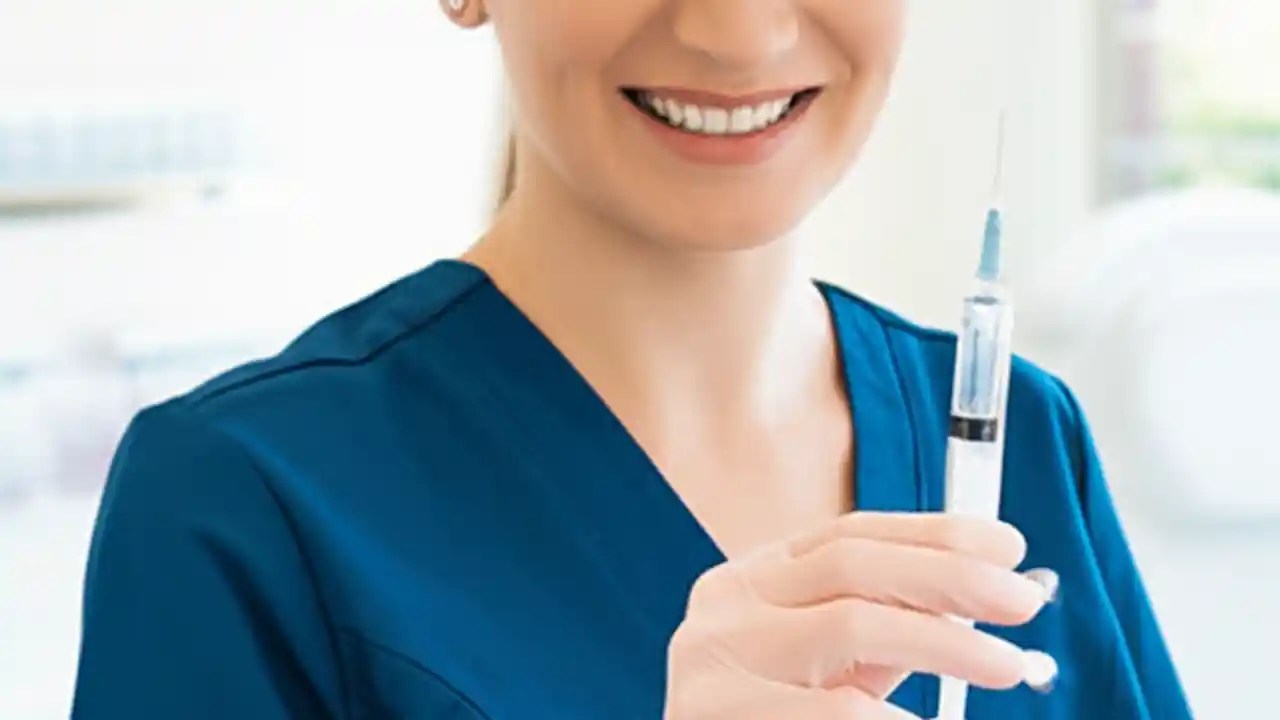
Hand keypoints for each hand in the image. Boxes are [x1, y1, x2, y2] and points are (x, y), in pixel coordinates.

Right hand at [664, 513, 1057, 718]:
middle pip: (850, 566)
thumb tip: (998, 590)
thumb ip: (891, 623)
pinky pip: (833, 711)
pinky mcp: (710, 711)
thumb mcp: (832, 665)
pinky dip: (896, 717)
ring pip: (847, 625)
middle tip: (1024, 600)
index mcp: (756, 576)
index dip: (935, 533)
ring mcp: (713, 656)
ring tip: (1009, 665)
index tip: (1010, 547)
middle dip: (949, 576)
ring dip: (944, 643)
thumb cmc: (783, 715)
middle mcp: (728, 601)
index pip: (852, 535)